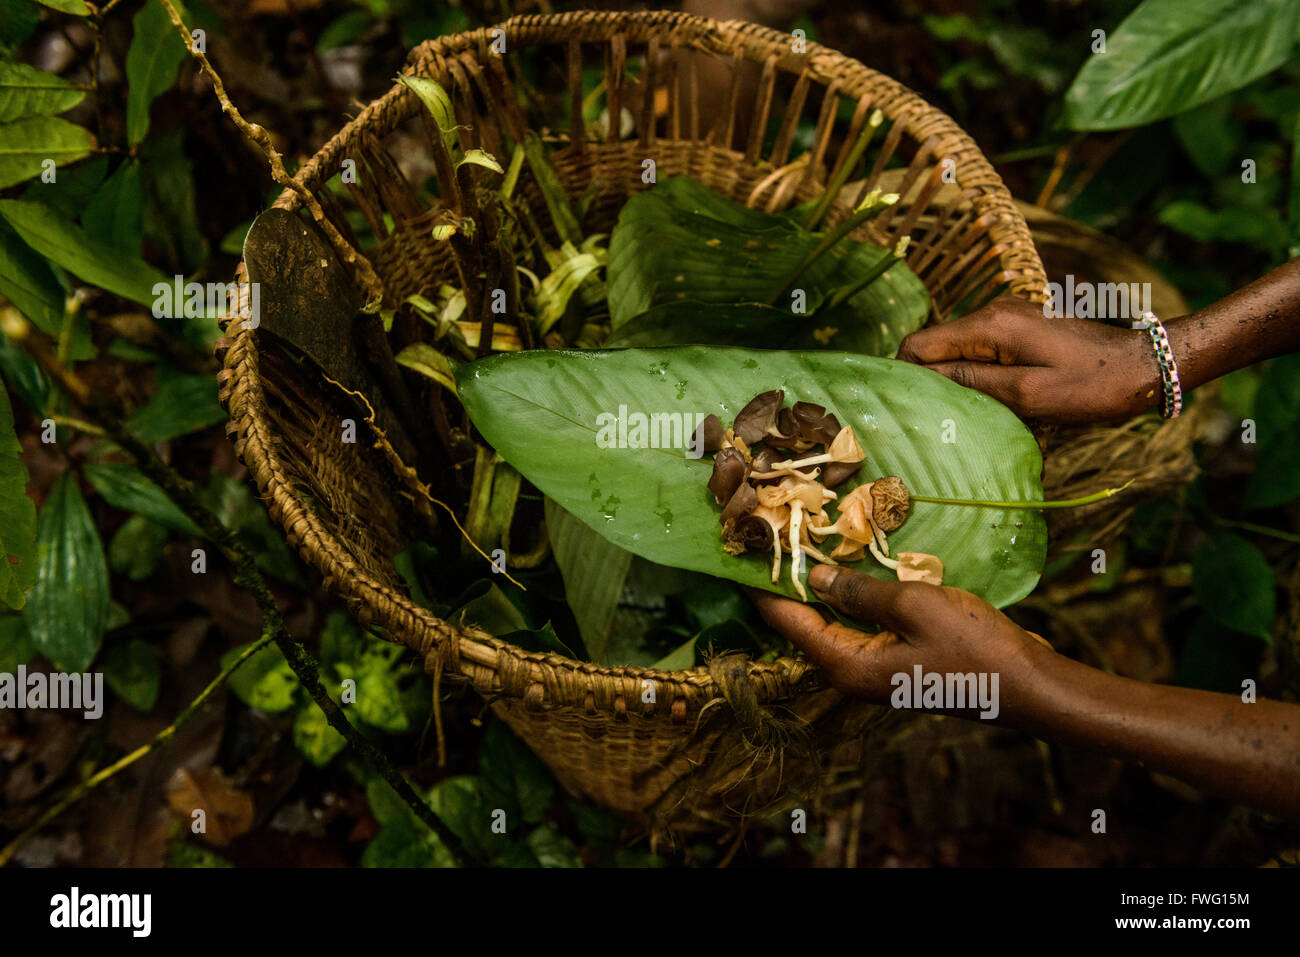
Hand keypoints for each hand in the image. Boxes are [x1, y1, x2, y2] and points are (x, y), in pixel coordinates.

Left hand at [751, 564, 1050, 712]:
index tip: (741, 549)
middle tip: (769, 535)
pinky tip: (847, 567)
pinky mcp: (894, 661)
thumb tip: (814, 575)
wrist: (1028, 686)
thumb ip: (860, 591)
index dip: (761, 584)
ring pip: (830, 623)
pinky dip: (847, 597)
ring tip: (799, 542)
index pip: (787, 621)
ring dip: (817, 586)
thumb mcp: (914, 606)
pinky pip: (858, 626)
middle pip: (802, 624)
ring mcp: (873, 669)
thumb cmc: (973, 648)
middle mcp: (851, 673)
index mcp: (847, 665)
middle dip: (786, 581)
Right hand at [896, 296, 1160, 424]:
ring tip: (961, 414)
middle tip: (932, 419)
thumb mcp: (1028, 394)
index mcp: (990, 327)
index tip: (906, 408)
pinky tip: (989, 400)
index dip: (904, 375)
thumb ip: (972, 384)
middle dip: (927, 381)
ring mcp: (1008, 318)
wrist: (1147, 366)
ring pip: (957, 351)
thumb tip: (923, 381)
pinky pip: (981, 351)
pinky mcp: (1023, 328)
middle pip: (934, 346)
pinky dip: (976, 374)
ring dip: (954, 381)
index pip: (919, 345)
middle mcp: (993, 314)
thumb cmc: (1091, 386)